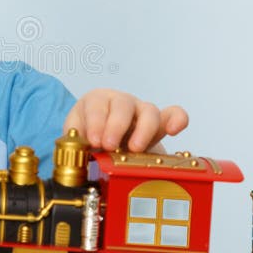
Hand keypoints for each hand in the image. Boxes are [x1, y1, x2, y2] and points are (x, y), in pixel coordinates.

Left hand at [63, 89, 187, 151]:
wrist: (104, 141)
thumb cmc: (88, 134)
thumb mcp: (77, 136)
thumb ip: (76, 142)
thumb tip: (76, 152)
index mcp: (97, 101)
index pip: (97, 105)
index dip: (96, 122)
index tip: (94, 141)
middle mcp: (121, 102)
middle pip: (123, 106)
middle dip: (116, 126)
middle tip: (110, 146)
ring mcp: (141, 111)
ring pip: (149, 111)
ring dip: (143, 131)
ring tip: (135, 149)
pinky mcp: (158, 123)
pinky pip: (173, 115)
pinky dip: (177, 119)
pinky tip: (174, 130)